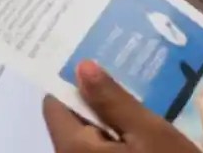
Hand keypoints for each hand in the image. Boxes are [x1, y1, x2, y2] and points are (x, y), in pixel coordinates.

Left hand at [43, 60, 199, 152]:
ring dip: (108, 119)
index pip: (54, 105)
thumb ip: (113, 101)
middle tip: (124, 73)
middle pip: (70, 122)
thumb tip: (81, 66)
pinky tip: (140, 128)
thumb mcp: (148, 133)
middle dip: (95, 98)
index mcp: (72, 150)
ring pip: (86, 139)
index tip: (97, 59)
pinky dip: (114, 139)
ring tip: (137, 96)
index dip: (72, 81)